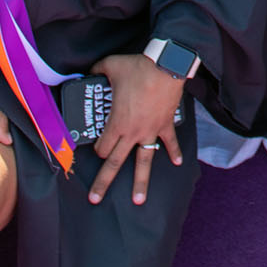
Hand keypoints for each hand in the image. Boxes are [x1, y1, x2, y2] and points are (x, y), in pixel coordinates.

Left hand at [86, 52, 185, 206]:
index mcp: (116, 123)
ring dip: (140, 183)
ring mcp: (150, 131)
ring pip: (143, 162)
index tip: (96, 149)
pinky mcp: (165, 125)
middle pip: (115, 163)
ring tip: (138, 201)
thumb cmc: (138, 68)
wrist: (167, 65)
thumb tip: (89, 71)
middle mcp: (132, 133)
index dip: (96, 150)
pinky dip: (174, 152)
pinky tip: (177, 163)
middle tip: (95, 199)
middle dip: (103, 182)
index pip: (102, 147)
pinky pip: (169, 143)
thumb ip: (97, 71)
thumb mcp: (110, 66)